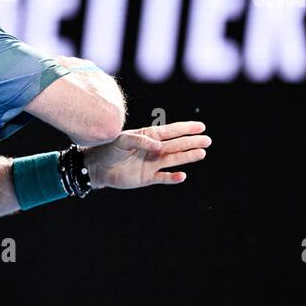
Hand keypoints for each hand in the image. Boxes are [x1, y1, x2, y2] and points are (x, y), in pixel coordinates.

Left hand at [83, 121, 210, 189]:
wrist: (97, 168)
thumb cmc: (107, 149)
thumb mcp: (121, 140)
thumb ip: (139, 140)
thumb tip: (158, 146)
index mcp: (148, 137)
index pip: (170, 131)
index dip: (185, 129)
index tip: (200, 126)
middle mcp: (153, 150)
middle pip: (176, 145)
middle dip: (191, 142)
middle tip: (207, 140)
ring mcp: (151, 164)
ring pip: (174, 160)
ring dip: (187, 157)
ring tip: (201, 153)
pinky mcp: (147, 178)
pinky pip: (163, 178)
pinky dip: (172, 178)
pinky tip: (182, 176)